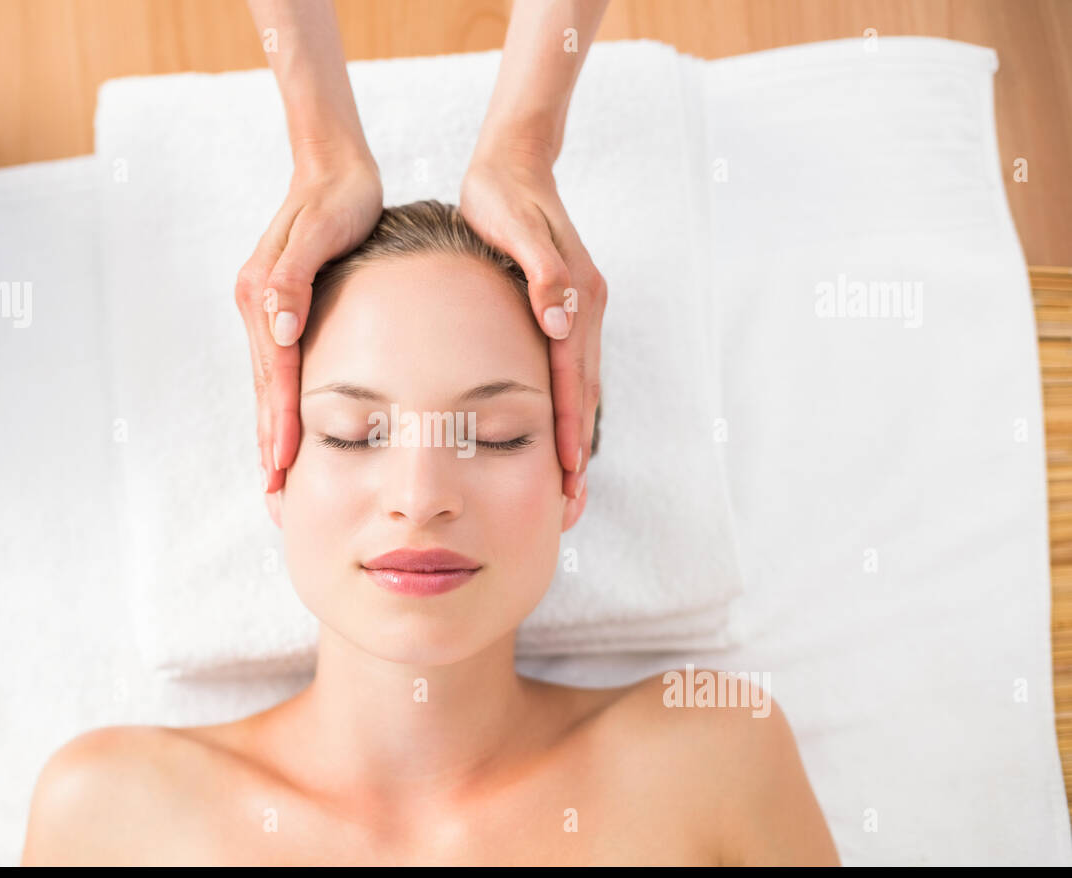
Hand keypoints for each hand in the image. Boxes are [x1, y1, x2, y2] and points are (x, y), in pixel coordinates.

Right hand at [234, 145, 382, 491]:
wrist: (332, 165)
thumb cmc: (340, 196)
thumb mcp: (322, 228)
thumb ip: (294, 278)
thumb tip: (280, 329)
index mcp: (263, 295)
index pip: (274, 374)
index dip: (280, 422)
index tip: (282, 465)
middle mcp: (256, 307)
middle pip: (263, 391)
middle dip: (268, 446)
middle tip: (275, 498)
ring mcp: (263, 312)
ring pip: (266, 388)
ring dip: (269, 434)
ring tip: (276, 480)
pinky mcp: (277, 311)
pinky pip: (276, 372)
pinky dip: (277, 407)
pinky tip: (285, 432)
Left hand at [459, 140, 605, 500]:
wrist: (513, 161)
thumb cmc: (501, 195)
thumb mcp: (516, 227)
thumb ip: (543, 272)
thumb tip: (559, 319)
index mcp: (573, 298)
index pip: (573, 381)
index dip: (569, 432)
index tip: (566, 478)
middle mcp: (583, 309)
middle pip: (585, 396)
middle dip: (579, 454)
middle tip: (570, 508)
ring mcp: (578, 311)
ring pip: (581, 390)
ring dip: (576, 441)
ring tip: (567, 489)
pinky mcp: (565, 309)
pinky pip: (571, 373)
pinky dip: (568, 410)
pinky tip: (557, 437)